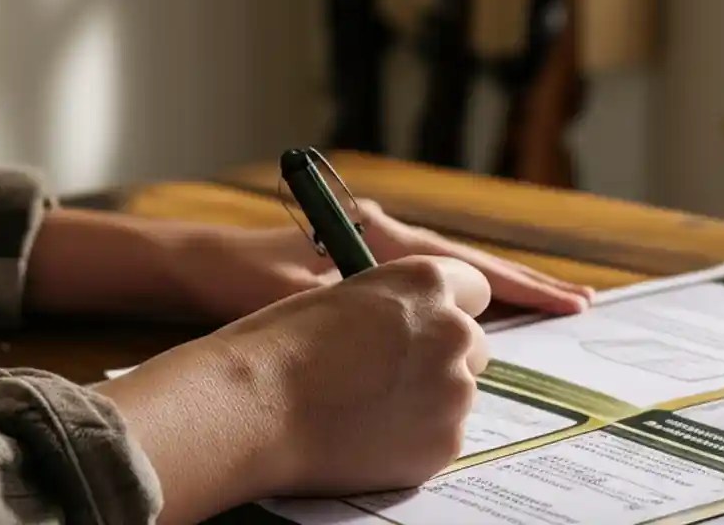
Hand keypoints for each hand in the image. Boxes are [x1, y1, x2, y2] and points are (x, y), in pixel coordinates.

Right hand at [97, 256, 489, 523]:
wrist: (249, 408)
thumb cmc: (279, 346)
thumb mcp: (347, 298)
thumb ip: (400, 307)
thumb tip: (425, 325)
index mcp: (427, 281)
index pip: (474, 289)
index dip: (450, 308)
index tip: (432, 327)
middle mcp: (453, 330)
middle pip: (474, 345)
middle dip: (443, 357)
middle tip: (391, 376)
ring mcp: (454, 388)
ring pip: (457, 393)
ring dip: (427, 400)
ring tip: (365, 409)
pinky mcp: (445, 441)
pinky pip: (443, 437)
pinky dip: (414, 440)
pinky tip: (366, 438)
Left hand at [174, 199, 592, 321]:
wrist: (194, 263)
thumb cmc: (240, 278)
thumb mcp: (299, 294)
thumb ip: (358, 305)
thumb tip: (421, 331)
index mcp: (381, 235)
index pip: (467, 265)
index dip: (521, 288)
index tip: (566, 303)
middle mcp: (388, 235)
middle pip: (474, 262)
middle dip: (527, 286)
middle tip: (580, 303)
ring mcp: (379, 247)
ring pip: (456, 272)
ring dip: (502, 290)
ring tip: (548, 304)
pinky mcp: (366, 267)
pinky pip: (432, 283)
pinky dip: (467, 297)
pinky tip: (486, 312)